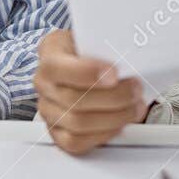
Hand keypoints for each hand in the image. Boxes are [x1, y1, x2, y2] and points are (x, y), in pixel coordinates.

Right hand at [34, 29, 147, 154]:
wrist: (88, 64)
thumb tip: (131, 60)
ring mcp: (47, 109)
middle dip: (114, 97)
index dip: (87, 73)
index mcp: (50, 51)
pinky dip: (103, 135)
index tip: (115, 74)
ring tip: (134, 107)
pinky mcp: (56, 132)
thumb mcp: (97, 37)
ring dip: (115, 117)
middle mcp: (43, 81)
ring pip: (78, 123)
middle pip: (74, 99)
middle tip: (135, 90)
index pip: (58, 67)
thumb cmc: (94, 50)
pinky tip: (119, 123)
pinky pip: (77, 142)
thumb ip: (107, 47)